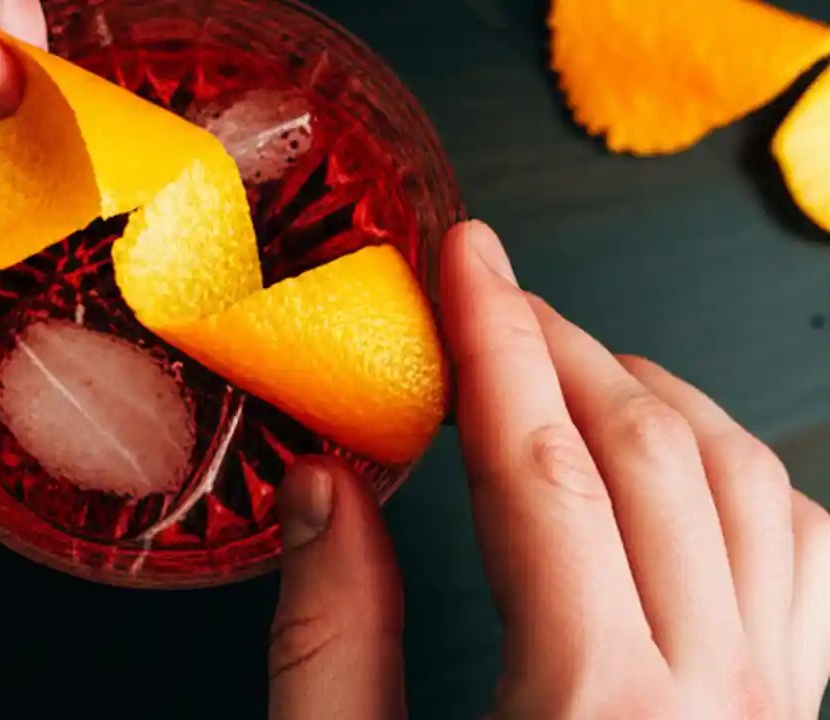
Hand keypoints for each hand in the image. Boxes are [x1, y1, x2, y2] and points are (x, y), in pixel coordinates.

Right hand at [268, 220, 829, 718]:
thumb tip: (325, 488)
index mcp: (591, 706)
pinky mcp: (789, 708)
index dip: (494, 344)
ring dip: (650, 394)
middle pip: (648, 453)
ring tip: (571, 364)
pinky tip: (677, 459)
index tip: (467, 262)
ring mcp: (770, 702)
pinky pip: (803, 548)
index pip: (541, 469)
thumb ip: (333, 639)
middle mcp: (709, 696)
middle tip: (491, 301)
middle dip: (560, 348)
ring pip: (744, 482)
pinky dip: (739, 471)